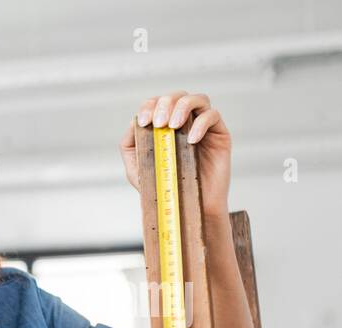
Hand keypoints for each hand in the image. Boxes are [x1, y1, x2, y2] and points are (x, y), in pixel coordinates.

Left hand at [119, 91, 230, 216]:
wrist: (188, 207)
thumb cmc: (164, 189)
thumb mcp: (137, 169)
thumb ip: (131, 146)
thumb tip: (133, 123)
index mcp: (164, 126)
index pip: (157, 103)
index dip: (150, 105)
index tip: (144, 121)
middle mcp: (184, 122)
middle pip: (177, 95)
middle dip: (165, 104)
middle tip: (158, 123)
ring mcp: (203, 126)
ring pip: (198, 98)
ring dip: (183, 106)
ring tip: (173, 125)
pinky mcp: (219, 134)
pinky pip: (213, 116)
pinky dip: (201, 123)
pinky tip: (190, 140)